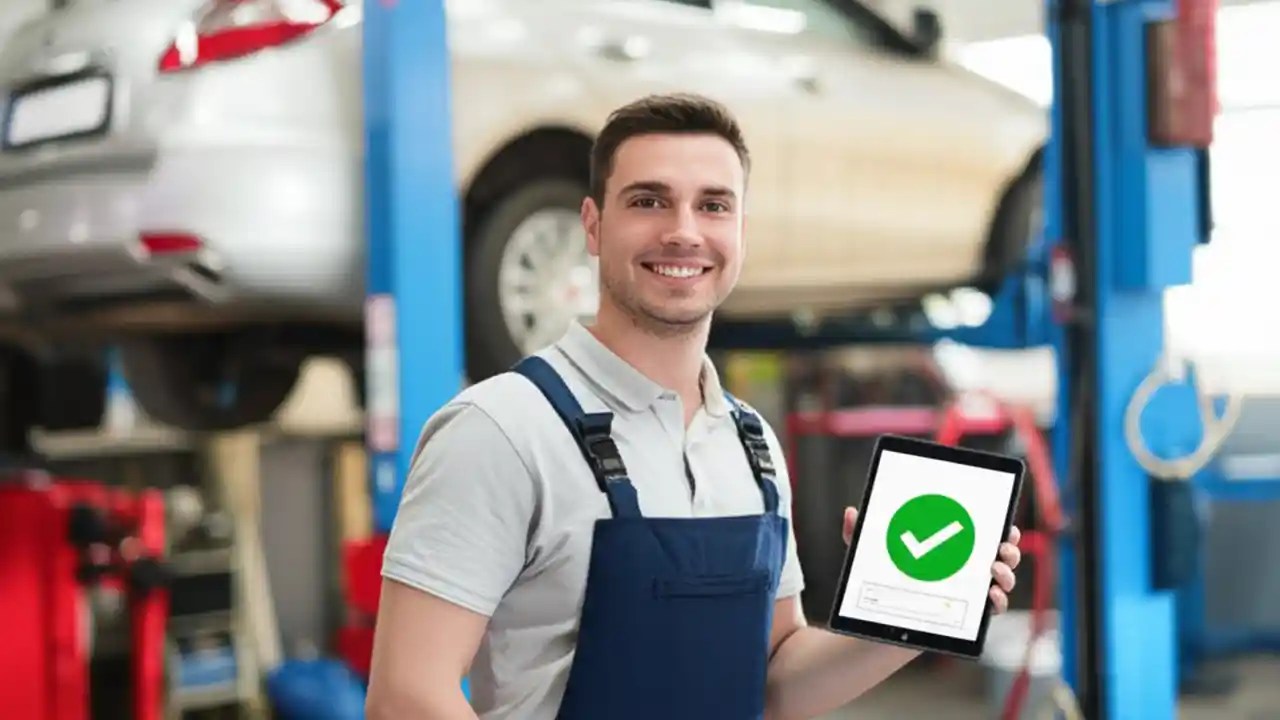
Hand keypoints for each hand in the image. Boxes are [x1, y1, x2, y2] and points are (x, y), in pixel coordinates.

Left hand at [841, 507, 1022, 614]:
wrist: (880, 620)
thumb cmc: (882, 580)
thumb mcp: (870, 556)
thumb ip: (860, 534)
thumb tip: (851, 512)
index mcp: (951, 548)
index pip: (983, 534)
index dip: (1001, 529)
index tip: (1005, 524)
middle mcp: (967, 570)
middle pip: (1002, 557)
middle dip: (1009, 550)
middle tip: (1002, 547)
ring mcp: (970, 593)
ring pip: (1002, 582)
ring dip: (1006, 575)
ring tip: (994, 570)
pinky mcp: (967, 615)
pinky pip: (993, 609)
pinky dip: (999, 602)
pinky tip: (990, 596)